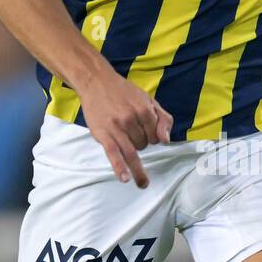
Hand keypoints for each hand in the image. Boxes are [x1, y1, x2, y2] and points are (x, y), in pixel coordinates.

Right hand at [77, 63, 172, 186]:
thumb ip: (162, 118)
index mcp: (144, 109)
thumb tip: (165, 140)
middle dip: (141, 144)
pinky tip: (125, 179)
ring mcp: (116, 127)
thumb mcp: (148, 99)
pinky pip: (113, 154)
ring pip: (132, 152)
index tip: (145, 133)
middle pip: (144, 145)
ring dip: (136, 163)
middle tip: (132, 136)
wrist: (96, 82)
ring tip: (140, 179)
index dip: (152, 138)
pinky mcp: (103, 134)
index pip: (155, 136)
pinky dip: (119, 168)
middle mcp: (131, 119)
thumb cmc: (124, 92)